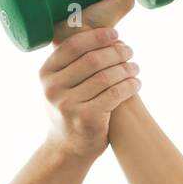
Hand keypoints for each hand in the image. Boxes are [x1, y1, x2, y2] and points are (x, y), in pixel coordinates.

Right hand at [39, 26, 140, 159]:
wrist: (66, 149)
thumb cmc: (70, 111)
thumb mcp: (61, 86)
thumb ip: (73, 63)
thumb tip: (105, 33)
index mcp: (46, 73)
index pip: (74, 45)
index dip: (97, 36)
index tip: (115, 34)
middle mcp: (53, 88)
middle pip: (92, 59)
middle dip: (115, 52)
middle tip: (130, 51)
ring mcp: (68, 104)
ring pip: (106, 77)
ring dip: (126, 69)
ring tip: (135, 68)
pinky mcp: (86, 119)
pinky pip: (114, 95)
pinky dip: (129, 86)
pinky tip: (136, 84)